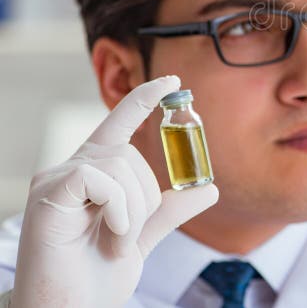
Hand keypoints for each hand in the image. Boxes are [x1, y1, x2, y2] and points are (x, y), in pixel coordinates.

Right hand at [11, 75, 218, 307]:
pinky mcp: (47, 194)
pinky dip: (118, 208)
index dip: (144, 98)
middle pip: (130, 152)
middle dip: (145, 197)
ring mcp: (55, 180)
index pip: (120, 123)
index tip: (173, 81)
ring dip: (133, 210)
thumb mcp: (143, 237)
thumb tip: (209, 188)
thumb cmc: (96, 277)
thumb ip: (170, 211)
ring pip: (120, 164)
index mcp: (95, 173)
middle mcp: (72, 169)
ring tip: (117, 242)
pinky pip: (100, 179)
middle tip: (129, 236)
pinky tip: (111, 236)